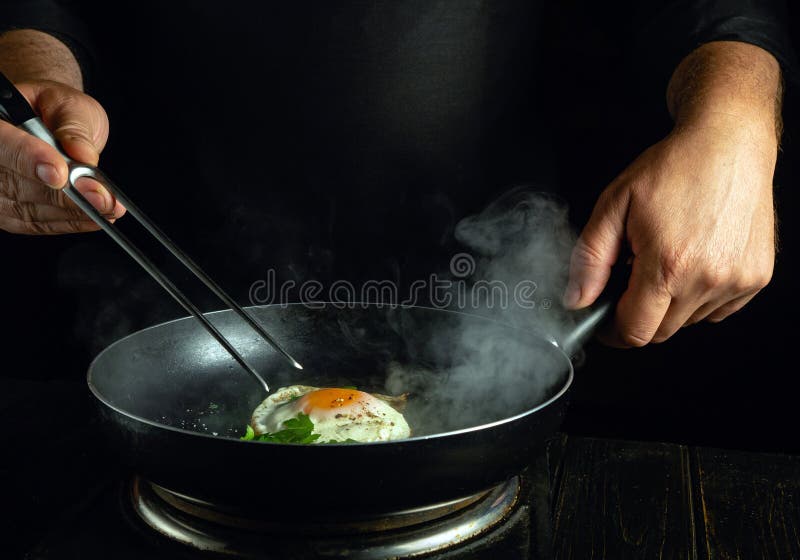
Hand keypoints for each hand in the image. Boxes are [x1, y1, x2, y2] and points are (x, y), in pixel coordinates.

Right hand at [0, 79, 124, 233]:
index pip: (2, 143)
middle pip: (15, 183)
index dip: (28, 159)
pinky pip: (34, 222)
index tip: (59, 174)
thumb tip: (82, 156)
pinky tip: (95, 217)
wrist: (51, 123)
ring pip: (26, 208)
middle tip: (100, 198)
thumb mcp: (69, 105)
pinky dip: (68, 222)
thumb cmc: (56, 109)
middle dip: (62, 196)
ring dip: (71, 213)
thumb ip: (74, 128)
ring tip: (108, 209)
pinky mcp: (7, 210)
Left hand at [564, 113, 776, 346]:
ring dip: (670, 305)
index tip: (605, 322)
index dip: (612, 332)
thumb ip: (591, 258)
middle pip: (661, 332)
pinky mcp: (756, 277)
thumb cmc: (674, 168)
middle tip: (633, 279)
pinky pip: (718, 310)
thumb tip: (577, 299)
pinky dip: (700, 298)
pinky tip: (693, 262)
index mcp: (668, 265)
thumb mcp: (614, 205)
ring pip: (690, 322)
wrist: (728, 142)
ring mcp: (737, 281)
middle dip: (639, 315)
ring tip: (666, 261)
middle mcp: (707, 278)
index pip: (635, 331)